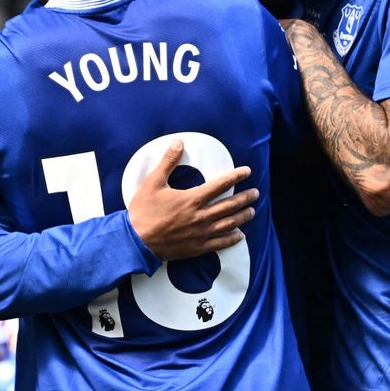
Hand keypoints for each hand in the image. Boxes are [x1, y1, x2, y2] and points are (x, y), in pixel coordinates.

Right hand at [127, 139, 258, 260]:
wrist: (134, 242)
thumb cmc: (143, 212)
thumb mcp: (153, 183)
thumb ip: (168, 162)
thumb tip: (178, 142)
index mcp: (192, 199)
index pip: (221, 184)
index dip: (236, 176)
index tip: (247, 171)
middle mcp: (200, 216)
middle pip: (230, 205)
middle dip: (245, 198)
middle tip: (255, 193)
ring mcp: (200, 233)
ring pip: (229, 224)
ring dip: (242, 217)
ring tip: (252, 211)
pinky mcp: (197, 248)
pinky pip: (220, 243)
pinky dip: (232, 239)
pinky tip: (240, 235)